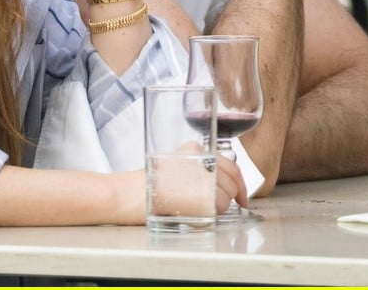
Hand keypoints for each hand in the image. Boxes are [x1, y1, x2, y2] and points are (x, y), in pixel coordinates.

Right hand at [114, 154, 248, 223]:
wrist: (126, 193)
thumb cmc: (145, 185)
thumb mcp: (174, 166)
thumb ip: (197, 170)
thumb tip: (219, 185)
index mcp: (195, 149)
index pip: (231, 166)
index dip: (241, 186)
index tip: (242, 198)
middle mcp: (200, 158)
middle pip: (231, 183)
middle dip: (227, 200)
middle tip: (213, 208)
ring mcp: (199, 175)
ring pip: (225, 198)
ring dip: (215, 209)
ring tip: (194, 210)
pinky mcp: (196, 193)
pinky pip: (216, 209)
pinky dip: (208, 217)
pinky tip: (191, 215)